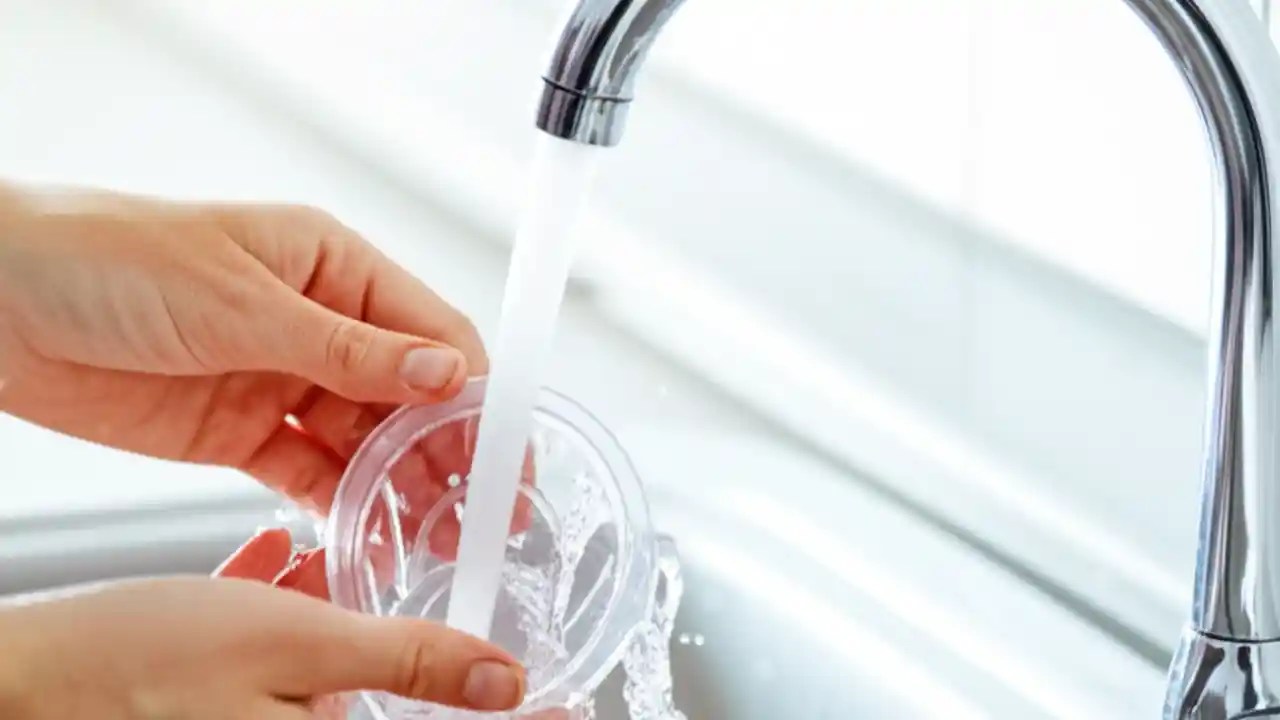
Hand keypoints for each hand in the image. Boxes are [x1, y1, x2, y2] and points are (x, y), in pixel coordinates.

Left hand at [0, 182, 486, 514]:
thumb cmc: (106, 259)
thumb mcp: (241, 303)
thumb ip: (347, 350)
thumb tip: (444, 372)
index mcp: (331, 266)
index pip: (430, 333)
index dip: (474, 394)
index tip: (502, 451)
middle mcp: (316, 323)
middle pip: (408, 396)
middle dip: (446, 453)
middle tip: (479, 513)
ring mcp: (279, 380)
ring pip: (364, 441)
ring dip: (400, 486)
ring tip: (431, 536)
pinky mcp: (239, 431)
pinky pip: (307, 471)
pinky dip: (337, 503)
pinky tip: (364, 532)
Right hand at [0, 575, 526, 719]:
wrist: (24, 680)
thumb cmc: (139, 667)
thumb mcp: (293, 646)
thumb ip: (404, 662)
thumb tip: (502, 683)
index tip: (569, 708)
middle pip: (392, 707)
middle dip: (422, 661)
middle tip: (454, 612)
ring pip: (330, 675)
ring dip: (343, 619)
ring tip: (334, 563)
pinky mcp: (219, 708)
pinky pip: (273, 663)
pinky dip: (282, 615)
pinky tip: (271, 560)